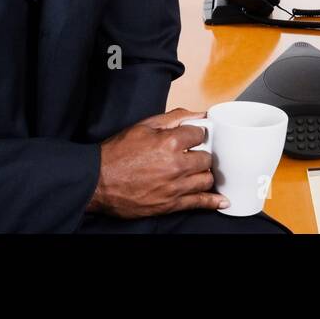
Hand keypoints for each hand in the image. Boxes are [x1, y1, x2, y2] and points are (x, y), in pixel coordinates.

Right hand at [87, 107, 228, 218]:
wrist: (97, 181)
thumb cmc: (117, 154)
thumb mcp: (143, 126)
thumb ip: (174, 118)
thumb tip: (199, 114)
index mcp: (170, 142)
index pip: (200, 134)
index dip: (196, 135)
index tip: (192, 138)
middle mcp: (176, 165)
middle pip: (206, 158)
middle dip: (201, 154)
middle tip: (194, 154)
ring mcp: (175, 187)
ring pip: (206, 179)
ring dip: (205, 174)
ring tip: (199, 171)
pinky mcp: (170, 204)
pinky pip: (199, 203)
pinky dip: (213, 202)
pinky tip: (223, 200)